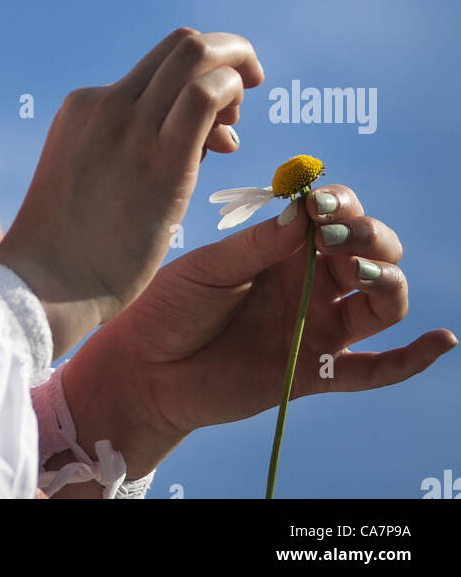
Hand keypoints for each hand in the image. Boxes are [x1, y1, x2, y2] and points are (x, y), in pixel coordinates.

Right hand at [0, 27, 263, 357]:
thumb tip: (209, 136)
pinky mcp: (160, 160)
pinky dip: (232, 93)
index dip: (198, 76)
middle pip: (183, 44)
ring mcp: (130, 126)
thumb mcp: (94, 176)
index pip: (159, 65)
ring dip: (237, 67)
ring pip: (198, 55)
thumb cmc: (76, 248)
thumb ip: (143, 148)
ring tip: (239, 116)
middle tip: (248, 86)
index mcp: (85, 105)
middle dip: (228, 53)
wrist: (45, 285)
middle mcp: (107, 103)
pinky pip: (206, 96)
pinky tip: (230, 135)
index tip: (216, 113)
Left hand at [65, 183, 456, 472]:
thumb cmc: (169, 307)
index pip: (334, 214)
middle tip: (338, 235)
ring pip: (380, 302)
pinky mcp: (316, 372)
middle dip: (369, 236)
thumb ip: (258, 246)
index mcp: (283, 247)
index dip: (339, 205)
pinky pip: (375, 370)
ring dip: (386, 282)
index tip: (320, 204)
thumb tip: (303, 214)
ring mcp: (317, 326)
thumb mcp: (208, 267)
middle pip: (369, 253)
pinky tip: (441, 341)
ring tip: (364, 273)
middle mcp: (308, 281)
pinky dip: (412, 358)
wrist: (145, 369)